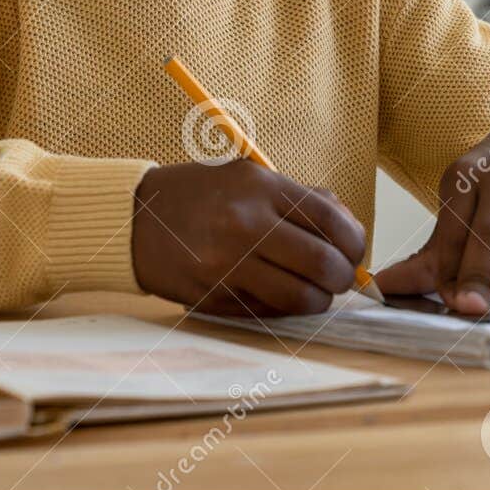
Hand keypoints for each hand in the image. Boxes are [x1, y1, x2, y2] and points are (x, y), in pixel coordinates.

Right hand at [132, 159, 365, 316]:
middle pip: (323, 264)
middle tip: (338, 279)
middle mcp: (245, 223)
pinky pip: (268, 312)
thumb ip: (301, 198)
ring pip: (300, 297)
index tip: (354, 251)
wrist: (134, 218)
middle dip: (342, 278)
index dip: (355, 242)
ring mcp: (227, 263)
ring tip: (312, 291)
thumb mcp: (248, 177)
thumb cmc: (200, 195)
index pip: (331, 219)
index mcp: (260, 186)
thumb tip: (351, 229)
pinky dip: (283, 309)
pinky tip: (276, 294)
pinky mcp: (214, 295)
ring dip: (317, 300)